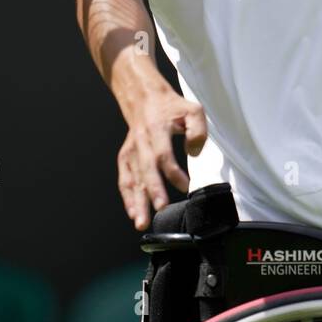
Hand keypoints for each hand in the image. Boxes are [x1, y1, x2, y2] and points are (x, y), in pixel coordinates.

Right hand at [117, 86, 208, 230]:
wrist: (144, 98)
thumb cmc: (171, 107)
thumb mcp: (192, 109)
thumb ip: (198, 129)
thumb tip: (194, 152)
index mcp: (157, 129)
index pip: (163, 154)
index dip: (173, 172)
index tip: (185, 186)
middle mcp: (141, 142)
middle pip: (146, 170)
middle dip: (153, 191)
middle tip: (161, 209)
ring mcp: (131, 151)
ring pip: (133, 179)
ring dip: (137, 201)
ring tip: (141, 223)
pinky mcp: (125, 157)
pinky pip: (124, 180)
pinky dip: (127, 197)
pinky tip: (134, 213)